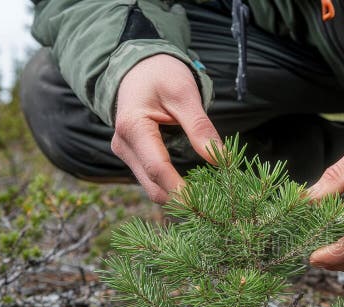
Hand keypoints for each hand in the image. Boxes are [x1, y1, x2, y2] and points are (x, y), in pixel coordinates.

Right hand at [112, 54, 220, 202]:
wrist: (138, 67)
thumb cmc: (161, 74)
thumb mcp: (185, 94)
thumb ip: (200, 127)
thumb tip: (220, 159)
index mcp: (133, 127)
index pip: (158, 168)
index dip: (181, 189)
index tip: (204, 202)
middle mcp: (123, 145)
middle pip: (153, 185)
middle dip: (180, 198)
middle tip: (212, 202)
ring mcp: (126, 153)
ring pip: (152, 187)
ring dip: (176, 194)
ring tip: (206, 193)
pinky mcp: (133, 157)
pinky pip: (152, 180)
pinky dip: (171, 186)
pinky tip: (193, 184)